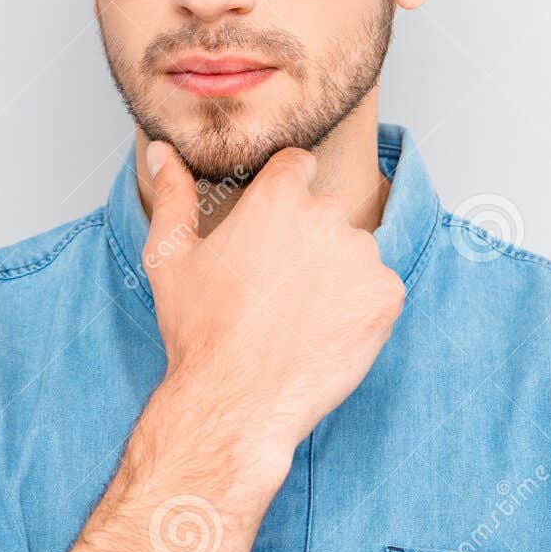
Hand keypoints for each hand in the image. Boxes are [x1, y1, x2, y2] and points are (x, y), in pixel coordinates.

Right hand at [142, 140, 405, 453]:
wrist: (237, 400)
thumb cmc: (199, 329)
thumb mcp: (171, 256)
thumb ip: (173, 194)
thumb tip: (164, 151)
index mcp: (277, 197)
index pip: (297, 166)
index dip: (282, 194)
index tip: (270, 228)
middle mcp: (326, 216)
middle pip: (324, 211)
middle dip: (305, 238)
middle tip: (273, 285)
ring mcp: (362, 256)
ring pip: (353, 250)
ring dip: (334, 271)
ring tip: (296, 313)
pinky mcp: (386, 296)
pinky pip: (377, 288)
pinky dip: (357, 306)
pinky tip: (321, 330)